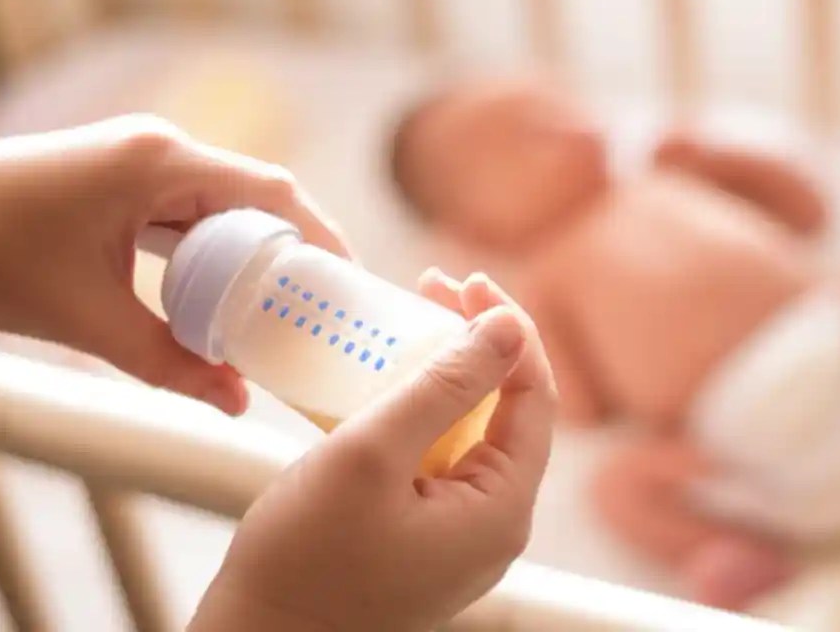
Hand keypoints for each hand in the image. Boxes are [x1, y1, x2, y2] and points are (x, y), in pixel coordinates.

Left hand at [0, 115, 347, 413]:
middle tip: (320, 310)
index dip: (321, 236)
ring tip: (278, 309)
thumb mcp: (87, 318)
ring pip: (220, 205)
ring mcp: (136, 160)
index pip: (273, 191)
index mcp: (162, 163)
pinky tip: (215, 294)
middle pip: (255, 196)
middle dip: (293, 252)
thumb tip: (237, 402)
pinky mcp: (116, 179)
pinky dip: (208, 250)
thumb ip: (169, 363)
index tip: (350, 284)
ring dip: (248, 253)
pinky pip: (184, 211)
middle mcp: (158, 149)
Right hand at [190, 272, 556, 631]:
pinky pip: (435, 460)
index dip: (507, 329)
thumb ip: (445, 386)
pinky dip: (415, 414)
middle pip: (506, 411)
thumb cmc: (304, 559)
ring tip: (408, 320)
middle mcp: (493, 526)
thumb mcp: (372, 453)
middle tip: (430, 288)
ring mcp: (458, 537)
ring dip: (441, 374)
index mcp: (501, 509)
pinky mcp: (422, 539)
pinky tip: (382, 382)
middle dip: (473, 343)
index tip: (464, 280)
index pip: (535, 396)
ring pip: (468, 433)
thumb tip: (509, 327)